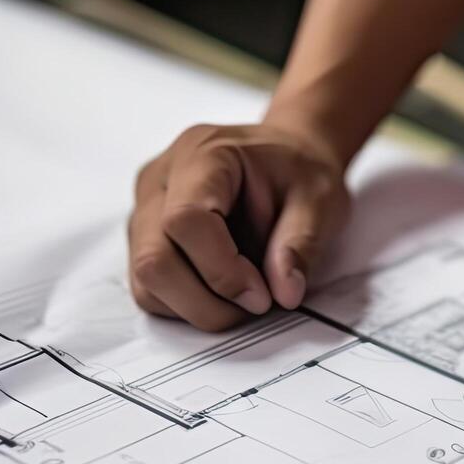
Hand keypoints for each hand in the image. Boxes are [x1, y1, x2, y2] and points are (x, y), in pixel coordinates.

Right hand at [128, 122, 349, 330]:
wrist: (284, 159)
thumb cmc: (296, 172)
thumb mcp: (319, 198)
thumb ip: (301, 243)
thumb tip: (284, 293)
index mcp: (202, 154)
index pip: (185, 220)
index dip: (221, 270)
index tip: (262, 294)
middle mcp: (160, 180)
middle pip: (153, 259)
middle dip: (207, 302)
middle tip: (257, 303)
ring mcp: (144, 211)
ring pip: (146, 283)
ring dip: (197, 308)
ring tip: (244, 296)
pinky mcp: (143, 240)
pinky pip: (149, 290)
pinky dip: (187, 305)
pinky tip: (223, 290)